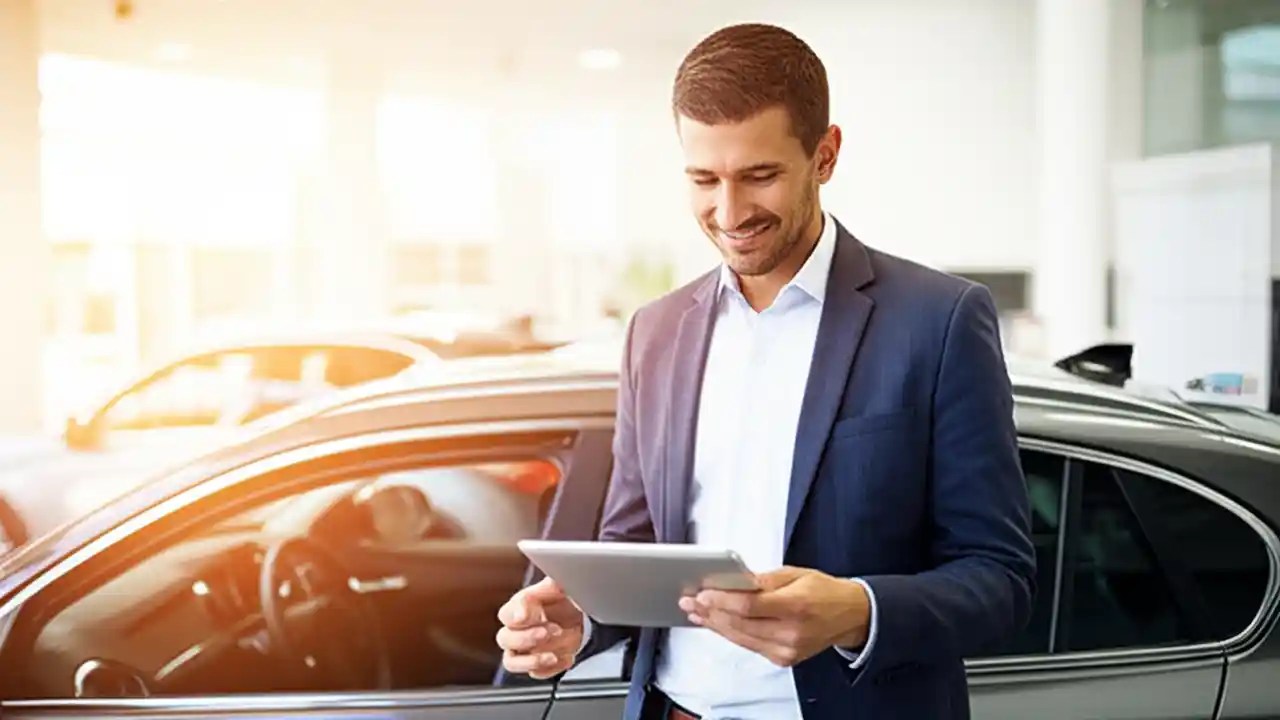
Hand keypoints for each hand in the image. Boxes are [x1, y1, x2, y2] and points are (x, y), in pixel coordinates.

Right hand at [496, 577, 585, 678]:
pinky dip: (551, 669)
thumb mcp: (560, 588)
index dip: (516, 617)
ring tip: (552, 656)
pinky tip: (566, 657)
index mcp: (519, 608)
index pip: (506, 615)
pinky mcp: (538, 664)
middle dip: (527, 638)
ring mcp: (526, 650)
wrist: (582, 617)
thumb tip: (551, 583)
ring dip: (532, 660)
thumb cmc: (563, 599)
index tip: (529, 615)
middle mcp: (517, 630)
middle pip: (505, 640)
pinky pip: (536, 673)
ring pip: (512, 662)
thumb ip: (552, 586)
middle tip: (550, 631)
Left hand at [680, 566, 869, 666]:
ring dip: (715, 625)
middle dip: (710, 612)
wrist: (850, 617)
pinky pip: (749, 645)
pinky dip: (731, 634)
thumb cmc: (824, 591)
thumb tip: (735, 581)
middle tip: (690, 601)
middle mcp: (791, 632)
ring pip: (740, 638)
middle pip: (740, 625)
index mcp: (796, 606)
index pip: (749, 606)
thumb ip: (763, 580)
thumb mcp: (796, 573)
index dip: (721, 601)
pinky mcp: (783, 658)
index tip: (702, 593)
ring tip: (696, 613)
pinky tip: (717, 624)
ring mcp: (787, 650)